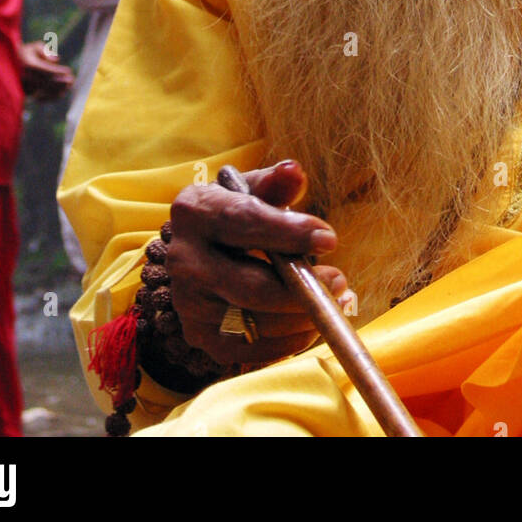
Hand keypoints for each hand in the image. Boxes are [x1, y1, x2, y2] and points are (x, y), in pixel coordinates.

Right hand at [19, 39, 73, 99]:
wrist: (5, 65)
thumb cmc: (23, 53)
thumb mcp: (33, 47)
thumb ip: (45, 50)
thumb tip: (56, 60)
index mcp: (29, 65)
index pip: (47, 70)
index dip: (59, 71)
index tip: (69, 71)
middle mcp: (26, 77)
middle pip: (47, 82)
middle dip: (61, 82)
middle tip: (72, 81)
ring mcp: (24, 87)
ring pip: (43, 92)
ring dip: (57, 91)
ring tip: (68, 88)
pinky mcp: (24, 94)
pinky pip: (38, 98)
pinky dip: (50, 98)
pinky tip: (60, 94)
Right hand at [166, 159, 347, 365]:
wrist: (198, 248)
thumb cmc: (234, 213)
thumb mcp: (250, 189)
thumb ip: (275, 183)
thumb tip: (293, 172)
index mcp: (195, 210)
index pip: (245, 222)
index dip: (290, 232)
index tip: (330, 240)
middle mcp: (183, 259)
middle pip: (251, 286)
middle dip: (302, 288)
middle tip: (338, 281)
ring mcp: (188, 302)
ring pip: (254, 322)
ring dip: (301, 318)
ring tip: (330, 301)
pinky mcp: (199, 335)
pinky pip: (250, 349)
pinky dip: (287, 342)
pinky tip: (308, 323)